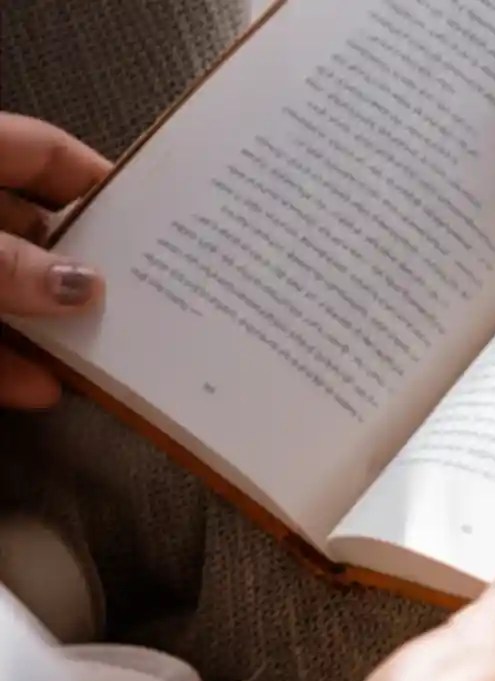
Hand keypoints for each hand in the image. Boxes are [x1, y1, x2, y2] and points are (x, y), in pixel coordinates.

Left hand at [0, 113, 108, 408]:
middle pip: (32, 232)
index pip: (46, 153)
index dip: (100, 182)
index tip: (156, 220)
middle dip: (80, 273)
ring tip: (101, 361)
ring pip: (5, 292)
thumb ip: (10, 263)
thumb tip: (85, 287)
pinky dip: (2, 363)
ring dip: (48, 331)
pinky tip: (37, 390)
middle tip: (137, 302)